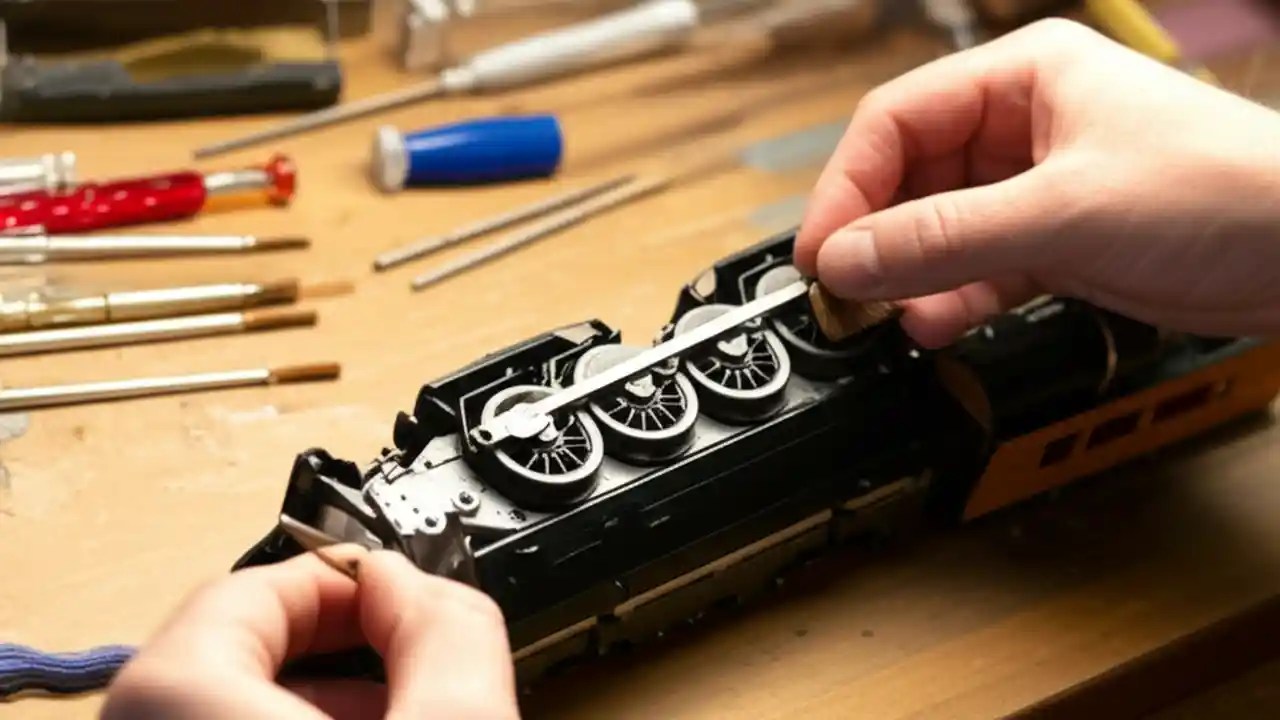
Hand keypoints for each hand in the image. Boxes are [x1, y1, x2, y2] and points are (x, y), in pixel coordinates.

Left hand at [99, 550, 519, 719]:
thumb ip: (448, 623)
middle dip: (346, 650)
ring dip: (330, 704)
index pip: (259, 584)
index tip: (403, 596)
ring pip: (241, 704)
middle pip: (247, 647)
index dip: (352, 578)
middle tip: (410, 672)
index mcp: (175, 697)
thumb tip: (431, 583)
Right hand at [795, 18, 1279, 348]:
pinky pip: (977, 269)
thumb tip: (848, 259)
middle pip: (909, 179)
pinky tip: (937, 324)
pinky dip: (953, 299)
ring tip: (892, 315)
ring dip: (911, 276)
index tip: (821, 250)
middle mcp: (1022, 127)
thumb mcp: (1064, 210)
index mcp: (1021, 79)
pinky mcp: (1057, 243)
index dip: (846, 186)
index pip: (895, 122)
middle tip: (846, 291)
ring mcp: (1037, 189)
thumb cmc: (1228, 191)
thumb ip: (944, 239)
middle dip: (875, 237)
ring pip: (939, 230)